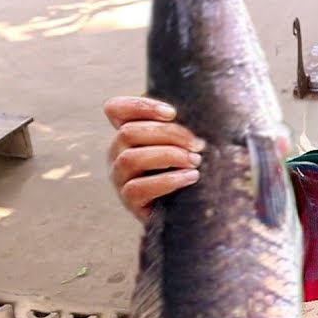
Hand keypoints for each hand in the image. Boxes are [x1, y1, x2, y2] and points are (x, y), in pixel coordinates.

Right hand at [104, 95, 205, 221]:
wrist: (189, 211)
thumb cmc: (187, 169)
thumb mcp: (183, 144)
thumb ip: (181, 128)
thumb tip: (202, 115)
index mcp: (127, 134)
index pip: (115, 110)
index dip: (139, 106)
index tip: (173, 112)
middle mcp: (117, 153)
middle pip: (129, 132)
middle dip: (168, 134)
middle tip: (198, 144)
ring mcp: (120, 178)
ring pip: (131, 158)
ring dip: (168, 156)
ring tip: (195, 161)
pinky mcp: (129, 201)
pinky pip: (139, 188)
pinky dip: (168, 180)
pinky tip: (191, 177)